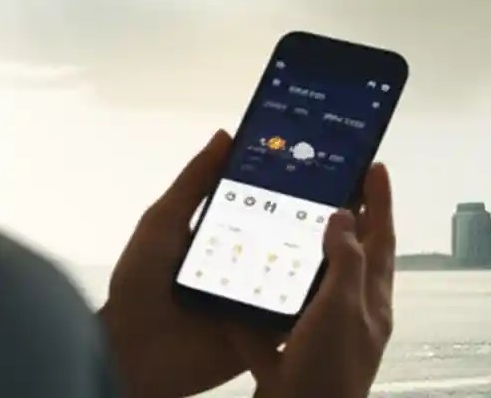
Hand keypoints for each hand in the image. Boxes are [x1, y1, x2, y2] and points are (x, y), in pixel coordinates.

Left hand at [99, 130, 395, 397]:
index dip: (295, 186)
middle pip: (294, 235)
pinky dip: (319, 300)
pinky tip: (342, 278)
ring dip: (327, 255)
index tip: (326, 162)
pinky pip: (300, 312)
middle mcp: (249, 261)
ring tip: (358, 231)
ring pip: (304, 272)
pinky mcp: (266, 330)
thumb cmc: (140, 284)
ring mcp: (260, 297)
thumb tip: (226, 136)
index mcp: (228, 234)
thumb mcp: (163, 223)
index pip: (268, 205)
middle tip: (355, 194)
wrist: (132, 353)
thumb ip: (193, 182)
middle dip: (322, 218)